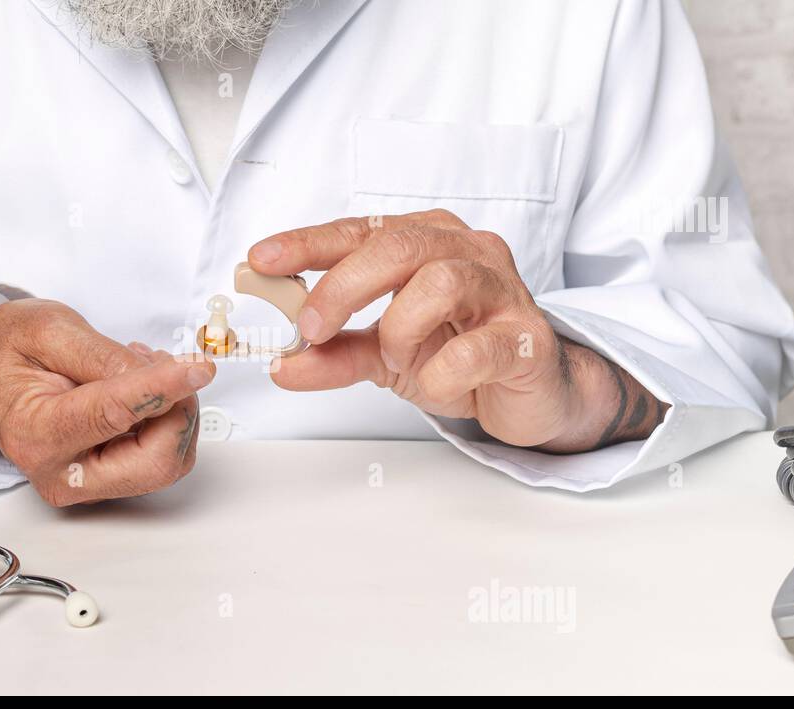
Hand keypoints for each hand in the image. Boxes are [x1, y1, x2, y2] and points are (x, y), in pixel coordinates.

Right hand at [0, 299, 213, 505]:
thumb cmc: (11, 350)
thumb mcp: (49, 330)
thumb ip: (104, 357)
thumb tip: (162, 376)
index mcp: (35, 433)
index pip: (112, 416)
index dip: (161, 390)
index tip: (198, 370)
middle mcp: (60, 473)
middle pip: (153, 462)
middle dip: (178, 410)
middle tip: (168, 364)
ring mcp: (86, 485)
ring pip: (166, 463)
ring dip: (175, 413)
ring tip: (141, 368)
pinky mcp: (107, 482)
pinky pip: (161, 460)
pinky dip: (167, 422)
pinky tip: (143, 390)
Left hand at [247, 209, 666, 451]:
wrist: (533, 393)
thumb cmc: (460, 354)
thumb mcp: (384, 355)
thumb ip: (335, 353)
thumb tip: (282, 363)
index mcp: (428, 242)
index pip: (361, 230)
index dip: (308, 243)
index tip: (261, 260)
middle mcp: (467, 252)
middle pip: (399, 246)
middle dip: (341, 286)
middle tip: (309, 328)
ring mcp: (503, 290)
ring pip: (439, 283)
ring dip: (398, 328)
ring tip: (395, 356)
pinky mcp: (527, 338)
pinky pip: (476, 348)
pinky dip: (441, 373)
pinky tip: (436, 384)